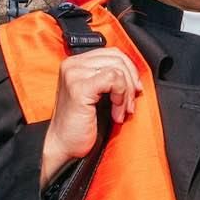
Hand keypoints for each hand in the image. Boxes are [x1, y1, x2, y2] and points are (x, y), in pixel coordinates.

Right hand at [41, 49, 140, 186]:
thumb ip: (109, 78)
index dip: (130, 71)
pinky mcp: (79, 88)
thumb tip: (134, 73)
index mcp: (76, 63)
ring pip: (118, 69)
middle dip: (130, 83)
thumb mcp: (98, 94)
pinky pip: (114, 79)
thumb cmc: (80, 124)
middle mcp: (72, 65)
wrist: (64, 146)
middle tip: (129, 105)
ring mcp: (74, 74)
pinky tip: (116, 113)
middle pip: (118, 59)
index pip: (113, 53)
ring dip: (126, 93)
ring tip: (121, 111)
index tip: (133, 90)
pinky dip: (121, 96)